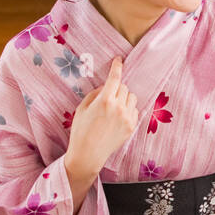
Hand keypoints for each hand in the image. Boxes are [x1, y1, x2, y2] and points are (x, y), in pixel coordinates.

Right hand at [64, 56, 139, 177]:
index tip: (119, 60)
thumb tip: (106, 87)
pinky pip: (134, 110)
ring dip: (124, 98)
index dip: (117, 67)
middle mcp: (118, 108)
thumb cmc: (81, 130)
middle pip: (124, 87)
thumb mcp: (82, 108)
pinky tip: (117, 118)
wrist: (88, 154)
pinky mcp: (131, 127)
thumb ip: (95, 94)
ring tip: (113, 108)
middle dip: (116, 88)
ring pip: (131, 97)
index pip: (115, 78)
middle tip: (107, 98)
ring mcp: (127, 118)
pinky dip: (127, 109)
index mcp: (105, 101)